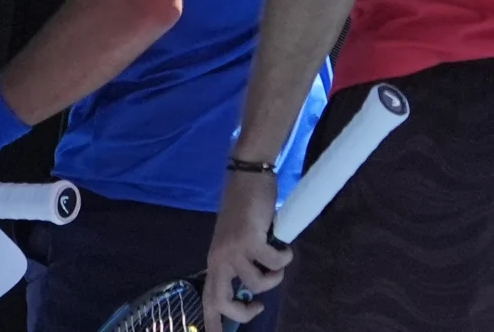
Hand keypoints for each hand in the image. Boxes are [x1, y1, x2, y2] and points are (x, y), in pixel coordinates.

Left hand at [206, 169, 287, 323]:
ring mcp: (233, 249)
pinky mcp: (250, 239)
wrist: (247, 176)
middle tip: (258, 308)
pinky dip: (285, 258)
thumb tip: (251, 290)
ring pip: (257, 284)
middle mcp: (219, 258)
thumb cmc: (243, 208)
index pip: (209, 299)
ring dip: (275, 277)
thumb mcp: (235, 241)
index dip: (212, 323)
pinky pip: (274, 263)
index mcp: (215, 260)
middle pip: (223, 302)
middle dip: (243, 312)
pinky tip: (284, 247)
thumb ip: (239, 263)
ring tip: (279, 260)